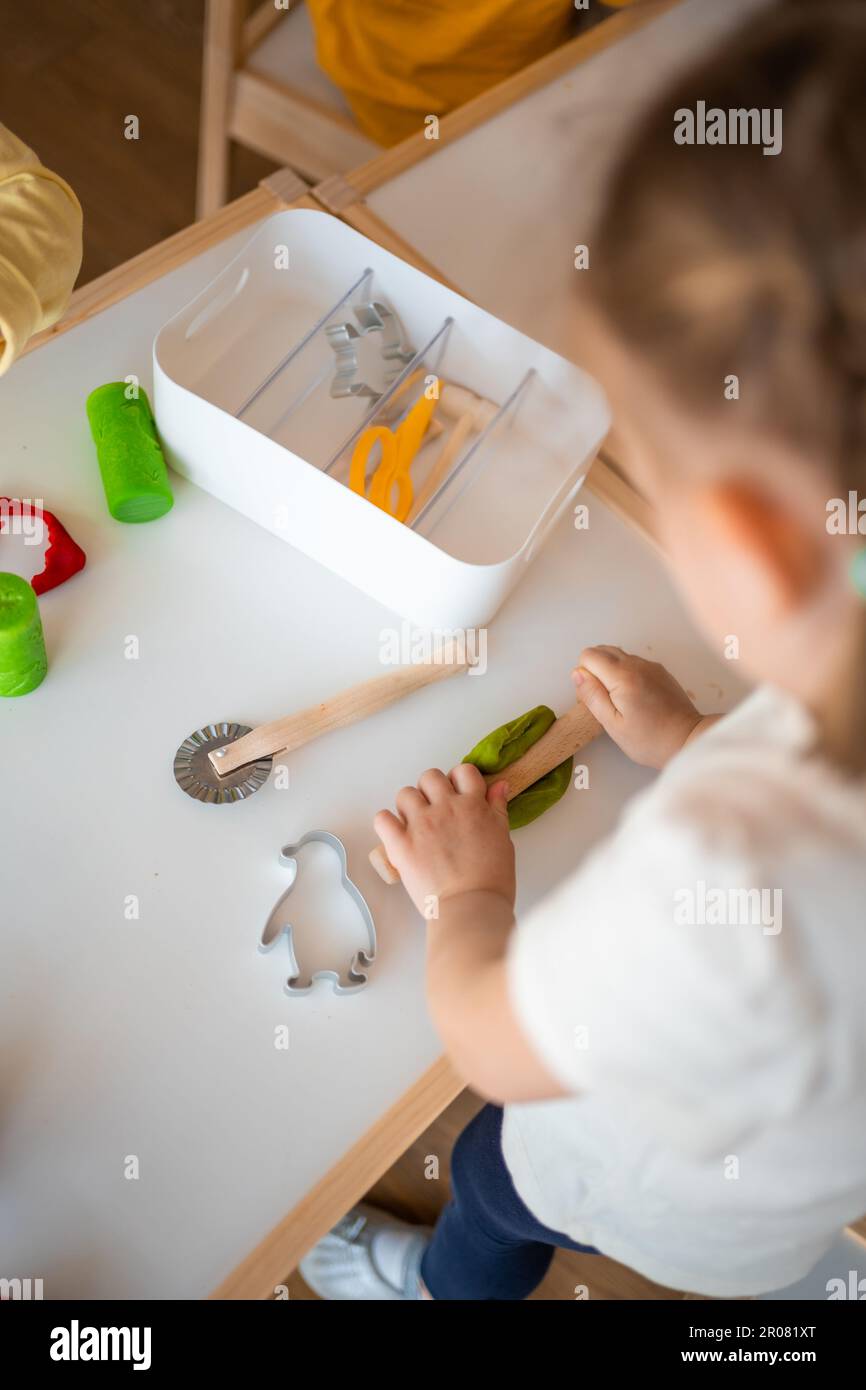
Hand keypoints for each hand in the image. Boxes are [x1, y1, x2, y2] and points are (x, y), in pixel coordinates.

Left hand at [374, 764, 514, 917]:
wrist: (471, 906)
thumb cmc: (492, 879)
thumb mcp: (503, 838)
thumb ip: (497, 809)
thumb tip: (498, 786)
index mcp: (472, 805)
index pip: (463, 771)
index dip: (459, 780)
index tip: (457, 794)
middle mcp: (445, 808)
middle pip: (430, 777)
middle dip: (431, 790)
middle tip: (435, 810)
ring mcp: (421, 825)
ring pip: (405, 794)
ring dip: (409, 806)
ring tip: (415, 825)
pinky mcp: (401, 844)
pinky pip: (382, 818)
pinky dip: (387, 823)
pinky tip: (396, 834)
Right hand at [573, 646, 708, 769]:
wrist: (687, 739)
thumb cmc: (650, 739)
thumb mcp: (612, 724)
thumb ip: (592, 696)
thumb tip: (577, 674)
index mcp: (622, 676)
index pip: (589, 655)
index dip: (584, 675)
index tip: (593, 697)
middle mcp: (637, 664)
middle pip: (602, 650)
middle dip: (594, 671)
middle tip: (604, 700)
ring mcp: (651, 666)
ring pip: (618, 656)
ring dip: (610, 672)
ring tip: (620, 701)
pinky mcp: (660, 671)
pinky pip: (634, 663)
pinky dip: (626, 674)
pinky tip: (635, 698)